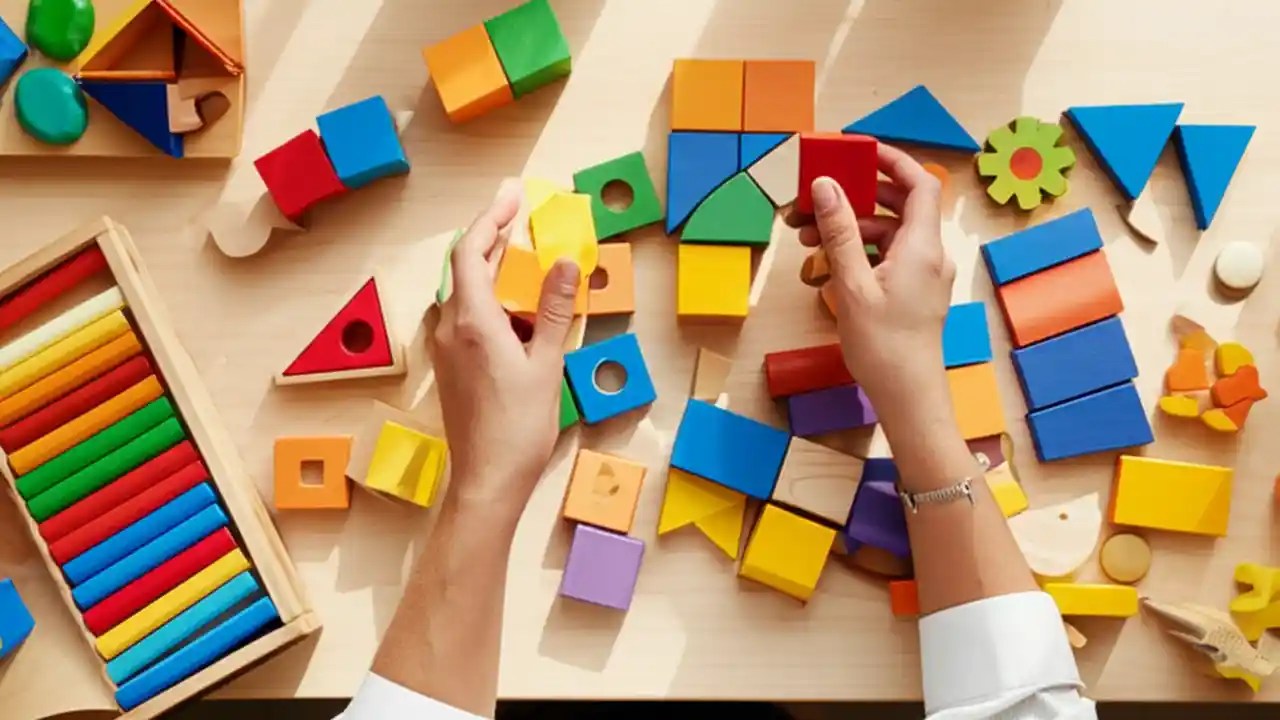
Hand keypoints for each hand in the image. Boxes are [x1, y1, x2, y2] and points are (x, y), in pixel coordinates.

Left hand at [431, 181, 579, 516]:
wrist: (487, 480)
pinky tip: (517, 312)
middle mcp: (449, 329)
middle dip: (495, 239)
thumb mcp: (546, 364)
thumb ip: (553, 310)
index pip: (472, 251)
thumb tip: (564, 263)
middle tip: (523, 218)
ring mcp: (445, 349)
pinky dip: (491, 301)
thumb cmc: (518, 428)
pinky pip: (466, 318)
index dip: (491, 218)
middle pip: (466, 268)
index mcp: (472, 322)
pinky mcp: (450, 366)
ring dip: (494, 271)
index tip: (513, 196)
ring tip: (527, 262)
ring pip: (465, 293)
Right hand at [794, 144, 956, 443]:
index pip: (919, 183)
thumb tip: (827, 186)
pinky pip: (887, 257)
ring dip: (850, 228)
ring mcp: (924, 275)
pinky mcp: (914, 293)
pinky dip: (859, 252)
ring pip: (888, 234)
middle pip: (898, 206)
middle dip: (856, 197)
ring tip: (808, 237)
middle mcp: (930, 255)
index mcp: (922, 247)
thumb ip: (838, 232)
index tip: (860, 152)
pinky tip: (828, 264)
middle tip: (818, 197)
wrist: (908, 397)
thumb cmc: (883, 346)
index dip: (892, 161)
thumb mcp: (852, 285)